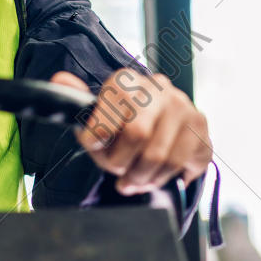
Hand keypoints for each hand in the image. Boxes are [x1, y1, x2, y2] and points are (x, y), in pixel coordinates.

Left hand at [50, 68, 212, 194]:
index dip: (99, 132)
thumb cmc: (124, 129)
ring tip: (133, 180)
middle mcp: (158, 88)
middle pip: (137, 133)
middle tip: (116, 172)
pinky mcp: (201, 127)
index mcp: (127, 81)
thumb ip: (77, 102)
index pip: (113, 101)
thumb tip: (59, 79)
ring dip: (140, 178)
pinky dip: (161, 179)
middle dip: (121, 163)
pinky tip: (154, 177)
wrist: (164, 134)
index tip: (94, 146)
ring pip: (158, 155)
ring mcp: (183, 106)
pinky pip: (179, 163)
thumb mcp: (96, 120)